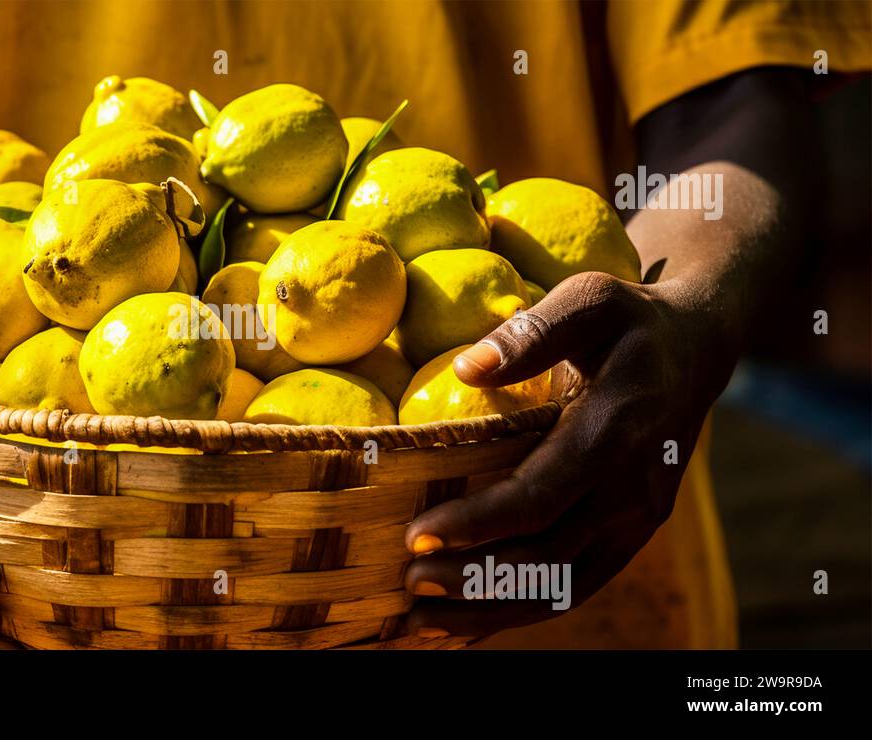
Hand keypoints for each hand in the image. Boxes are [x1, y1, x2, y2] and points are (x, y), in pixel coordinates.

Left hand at [402, 271, 737, 638]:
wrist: (697, 349)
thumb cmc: (629, 320)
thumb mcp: (590, 300)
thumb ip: (533, 332)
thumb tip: (468, 366)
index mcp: (616, 432)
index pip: (540, 496)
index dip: (477, 524)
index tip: (416, 537)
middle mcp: (632, 489)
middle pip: (545, 555)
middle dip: (472, 577)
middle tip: (407, 583)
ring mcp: (636, 521)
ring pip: (560, 586)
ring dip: (490, 611)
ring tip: (420, 620)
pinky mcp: (629, 536)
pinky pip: (573, 586)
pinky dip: (518, 610)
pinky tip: (465, 625)